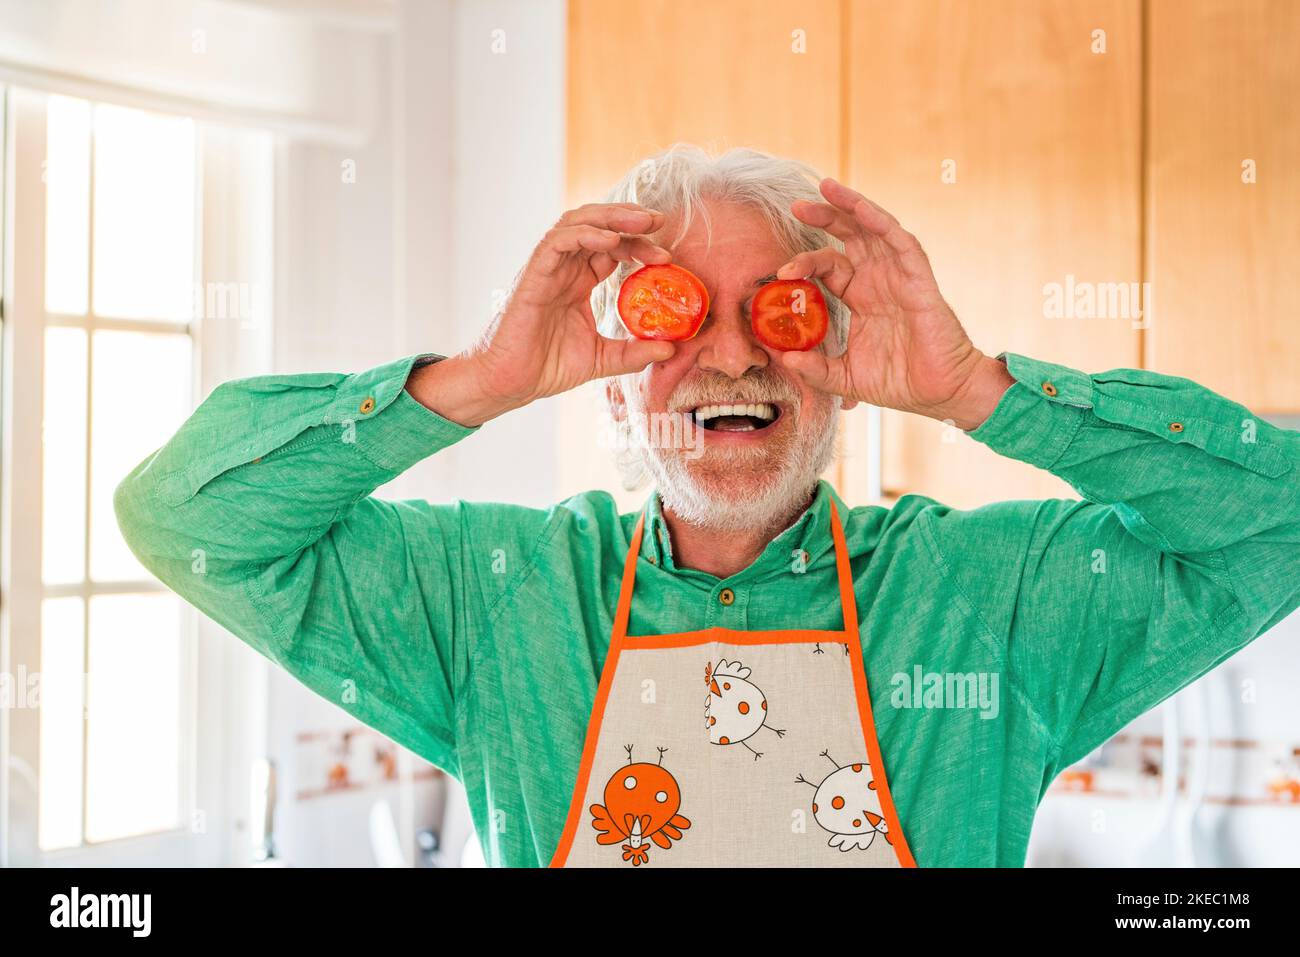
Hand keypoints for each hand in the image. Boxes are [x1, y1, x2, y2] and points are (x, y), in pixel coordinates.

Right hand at [410, 203, 676, 425]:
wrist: (512, 382)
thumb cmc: (548, 368)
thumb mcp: (603, 359)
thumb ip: (634, 353)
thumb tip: (671, 351)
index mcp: (578, 282)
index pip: (612, 249)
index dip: (639, 245)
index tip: (667, 255)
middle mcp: (564, 269)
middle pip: (598, 227)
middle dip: (629, 219)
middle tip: (659, 220)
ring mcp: (548, 268)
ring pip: (578, 223)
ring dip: (611, 217)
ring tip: (642, 221)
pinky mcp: (534, 274)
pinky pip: (558, 242)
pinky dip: (585, 235)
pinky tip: (611, 240)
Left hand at [776, 179, 1012, 430]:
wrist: (939, 393)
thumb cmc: (899, 382)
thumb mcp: (846, 377)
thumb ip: (816, 368)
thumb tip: (783, 358)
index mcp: (861, 297)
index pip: (829, 267)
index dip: (806, 261)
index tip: (781, 271)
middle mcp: (878, 280)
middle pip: (848, 237)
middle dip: (824, 218)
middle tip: (796, 206)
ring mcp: (899, 276)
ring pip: (873, 229)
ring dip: (850, 206)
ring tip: (826, 188)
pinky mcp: (919, 278)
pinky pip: (900, 242)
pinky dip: (880, 222)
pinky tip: (861, 209)